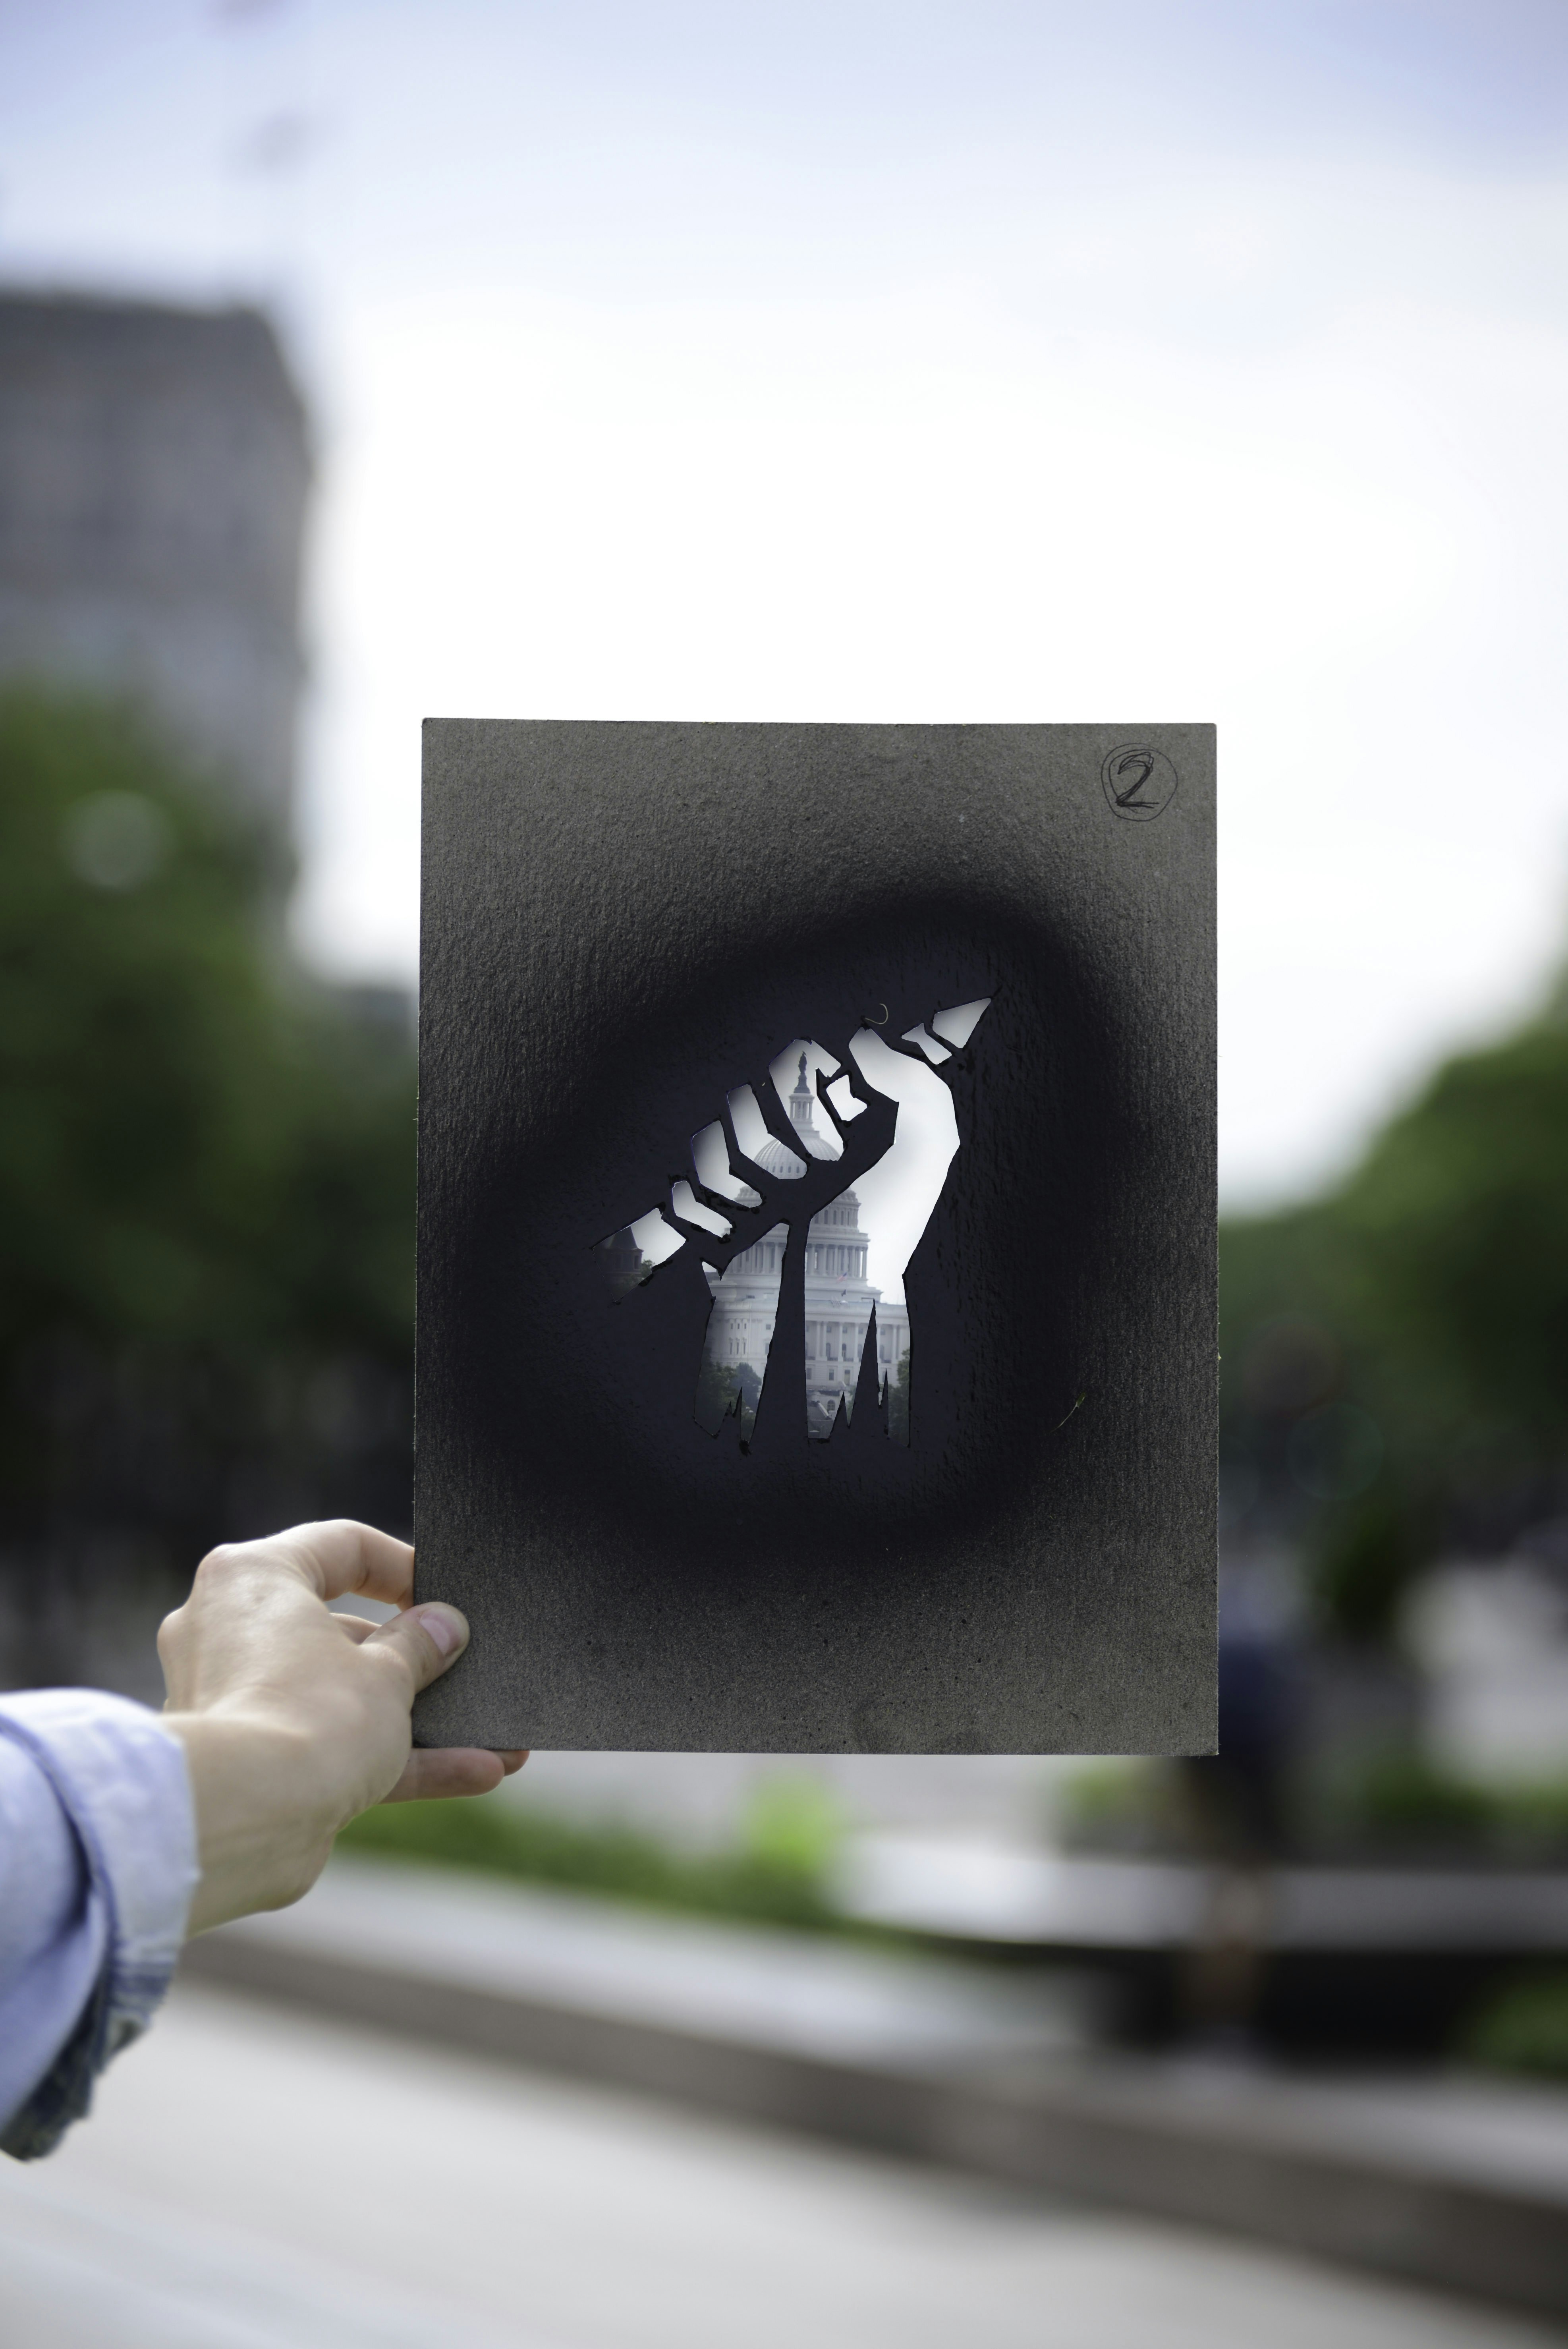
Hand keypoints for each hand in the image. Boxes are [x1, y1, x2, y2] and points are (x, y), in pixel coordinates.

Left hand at [158, 1519, 526, 1934]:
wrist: (243, 1822)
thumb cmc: (309, 1720)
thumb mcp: (388, 1672)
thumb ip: (421, 1643)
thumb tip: (442, 1626)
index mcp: (254, 1577)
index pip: (341, 1547)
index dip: (404, 1566)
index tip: (445, 1597)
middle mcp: (229, 1630)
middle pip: (339, 1630)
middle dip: (414, 1660)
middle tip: (467, 1670)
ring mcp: (235, 1700)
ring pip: (338, 1697)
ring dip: (416, 1719)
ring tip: (493, 1741)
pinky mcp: (247, 1761)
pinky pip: (327, 1746)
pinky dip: (392, 1759)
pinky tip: (473, 1772)